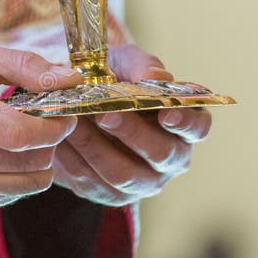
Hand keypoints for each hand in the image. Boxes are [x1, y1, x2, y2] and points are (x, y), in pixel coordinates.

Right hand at [0, 44, 79, 206]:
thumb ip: (26, 67)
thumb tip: (71, 80)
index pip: (24, 135)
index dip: (57, 125)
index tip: (63, 110)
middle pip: (33, 162)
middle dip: (51, 140)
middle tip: (44, 118)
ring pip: (30, 184)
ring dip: (40, 159)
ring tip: (23, 134)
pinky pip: (12, 193)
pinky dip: (20, 173)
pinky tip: (2, 150)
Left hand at [53, 44, 211, 205]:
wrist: (80, 101)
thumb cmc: (114, 80)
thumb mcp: (126, 63)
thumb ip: (141, 67)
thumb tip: (155, 77)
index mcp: (184, 125)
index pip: (197, 127)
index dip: (185, 123)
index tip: (166, 113)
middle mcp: (171, 158)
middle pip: (160, 154)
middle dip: (131, 133)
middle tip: (104, 114)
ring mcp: (143, 181)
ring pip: (123, 174)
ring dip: (95, 147)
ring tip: (74, 123)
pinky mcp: (112, 194)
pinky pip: (93, 182)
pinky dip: (75, 160)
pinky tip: (60, 139)